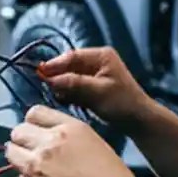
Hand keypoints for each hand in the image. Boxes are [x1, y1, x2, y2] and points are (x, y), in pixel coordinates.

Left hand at [6, 105, 149, 176]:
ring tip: (26, 163)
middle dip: (23, 139)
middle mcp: (54, 136)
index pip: (36, 112)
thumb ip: (70, 140)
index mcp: (72, 126)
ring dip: (17, 153)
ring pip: (12, 146)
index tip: (37, 134)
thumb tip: (53, 145)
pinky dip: (19, 169)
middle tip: (30, 151)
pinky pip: (15, 166)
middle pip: (20, 128)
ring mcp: (42, 156)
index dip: (33, 124)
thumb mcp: (94, 145)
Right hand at [38, 47, 152, 131]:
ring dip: (63, 87)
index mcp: (101, 56)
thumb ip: (73, 83)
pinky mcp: (92, 88)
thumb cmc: (122, 103)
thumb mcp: (97, 92)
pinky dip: (69, 94)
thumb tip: (49, 78)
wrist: (138, 120)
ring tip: (61, 97)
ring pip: (69, 77)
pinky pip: (74, 87)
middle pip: (69, 66)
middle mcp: (96, 62)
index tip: (40, 73)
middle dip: (59, 77)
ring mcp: (94, 75)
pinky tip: (67, 101)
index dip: (55, 64)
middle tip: (48, 87)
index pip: (72, 56)